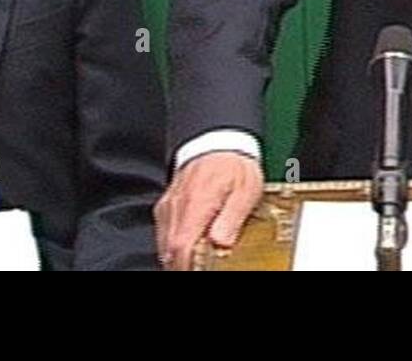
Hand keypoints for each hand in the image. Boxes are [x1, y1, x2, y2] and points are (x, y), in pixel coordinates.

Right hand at [154, 151, 264, 270]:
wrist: (220, 143)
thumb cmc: (234, 166)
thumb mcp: (246, 191)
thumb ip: (233, 218)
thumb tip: (221, 242)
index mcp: (197, 201)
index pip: (182, 245)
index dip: (188, 265)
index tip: (202, 268)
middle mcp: (177, 205)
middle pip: (170, 249)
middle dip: (185, 264)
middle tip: (204, 265)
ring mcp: (168, 207)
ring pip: (164, 245)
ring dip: (180, 256)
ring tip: (201, 257)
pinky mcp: (165, 208)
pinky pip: (164, 235)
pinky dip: (176, 245)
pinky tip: (193, 246)